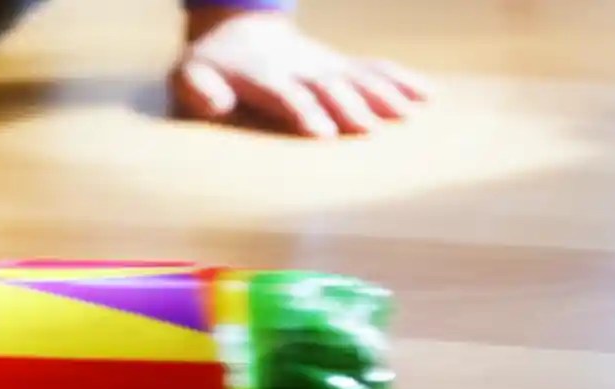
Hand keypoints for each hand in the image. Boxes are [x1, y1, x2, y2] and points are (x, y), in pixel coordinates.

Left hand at [172, 9, 430, 137]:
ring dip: (382, 94)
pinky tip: (426, 96)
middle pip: (328, 88)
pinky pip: (373, 70)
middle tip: (369, 129)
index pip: (286, 94)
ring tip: (407, 113)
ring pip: (357, 78)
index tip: (323, 132)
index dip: (304, 111)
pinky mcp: (340, 68)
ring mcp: (323, 67)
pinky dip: (399, 81)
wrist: (238, 29)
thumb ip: (198, 89)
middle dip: (348, 106)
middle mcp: (299, 71)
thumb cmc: (209, 65)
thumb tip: (216, 105)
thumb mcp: (188, 75)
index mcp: (262, 76)